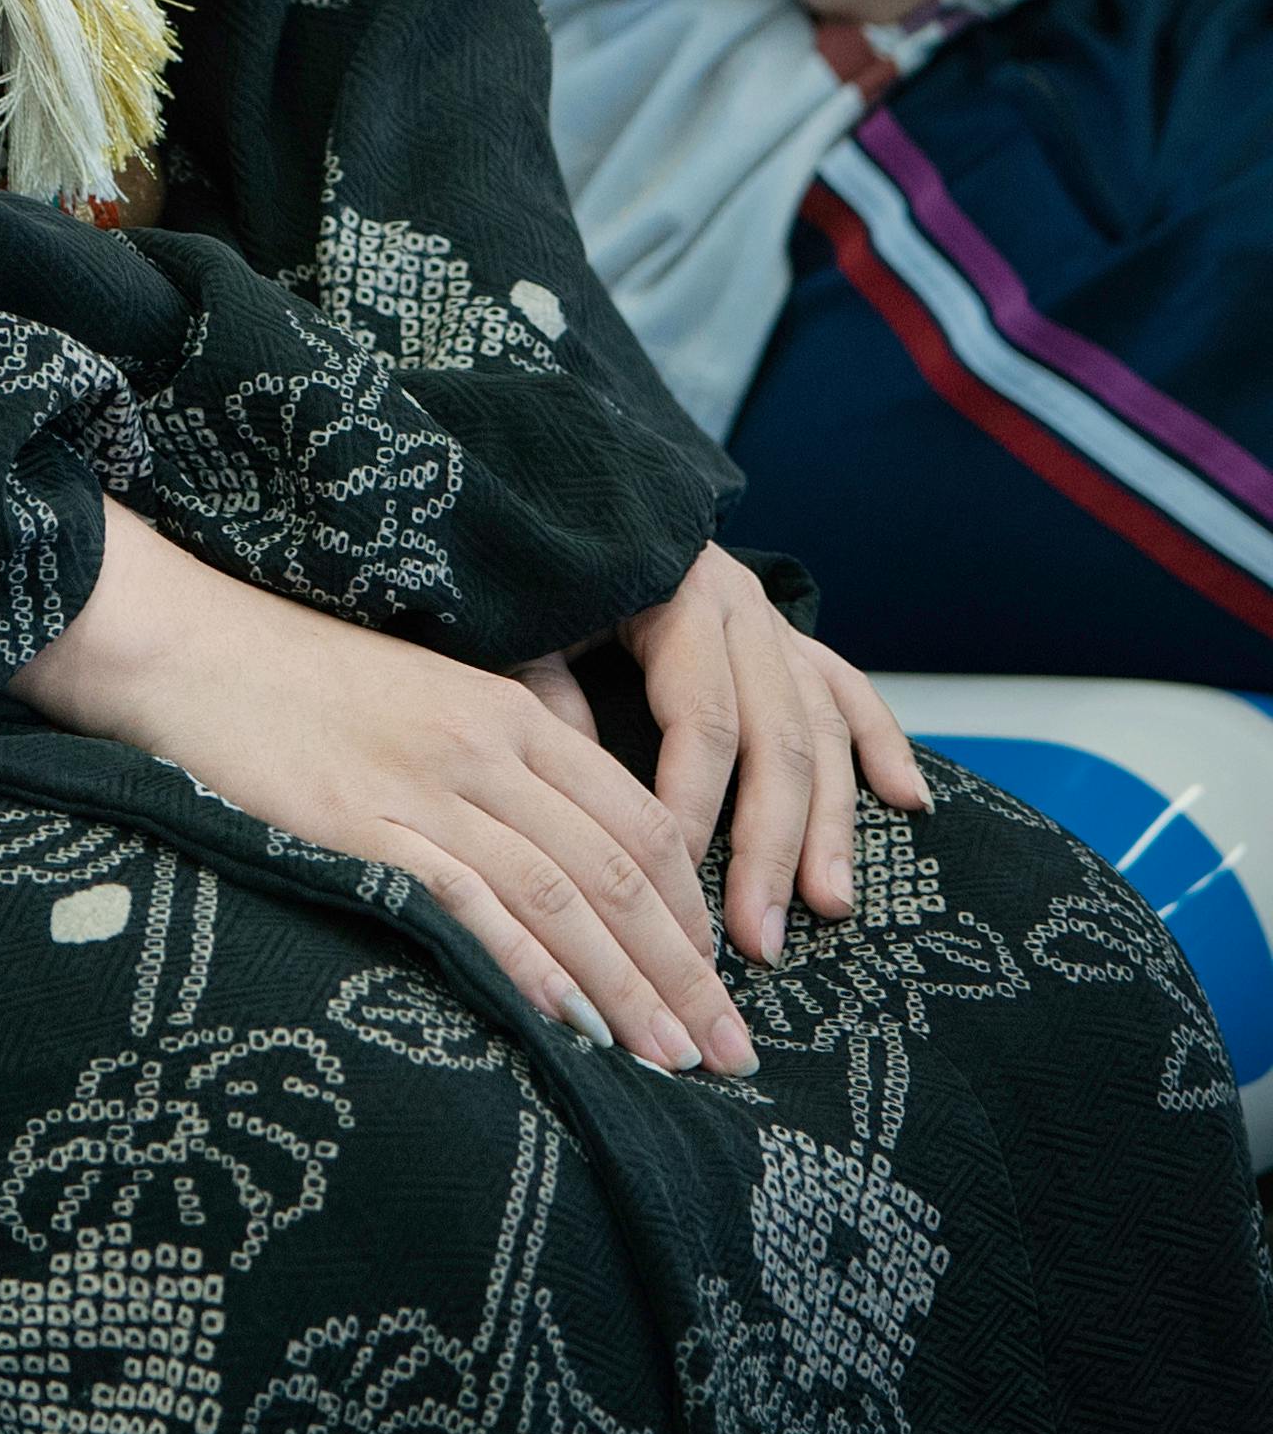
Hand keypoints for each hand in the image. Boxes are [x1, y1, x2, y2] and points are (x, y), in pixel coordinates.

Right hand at [17, 500, 755, 1075]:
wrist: (188, 645)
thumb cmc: (299, 679)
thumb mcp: (424, 702)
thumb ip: (498, 764)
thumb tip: (564, 862)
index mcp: (510, 710)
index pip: (639, 818)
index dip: (694, 910)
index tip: (722, 983)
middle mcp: (486, 745)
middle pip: (622, 869)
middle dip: (688, 972)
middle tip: (735, 1055)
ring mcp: (425, 787)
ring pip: (562, 896)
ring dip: (630, 988)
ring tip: (675, 1062)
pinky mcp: (362, 827)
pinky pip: (468, 905)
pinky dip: (529, 967)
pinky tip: (569, 1023)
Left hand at [517, 543, 923, 964]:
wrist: (569, 495)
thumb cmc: (535, 568)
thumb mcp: (525, 622)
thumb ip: (549, 699)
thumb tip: (597, 803)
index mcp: (681, 596)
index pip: (703, 721)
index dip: (694, 808)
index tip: (676, 888)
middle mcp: (742, 607)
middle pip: (777, 739)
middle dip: (770, 848)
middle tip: (758, 939)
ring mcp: (771, 621)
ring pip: (822, 727)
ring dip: (832, 823)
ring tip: (831, 903)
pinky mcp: (786, 635)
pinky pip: (846, 688)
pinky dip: (883, 742)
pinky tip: (909, 802)